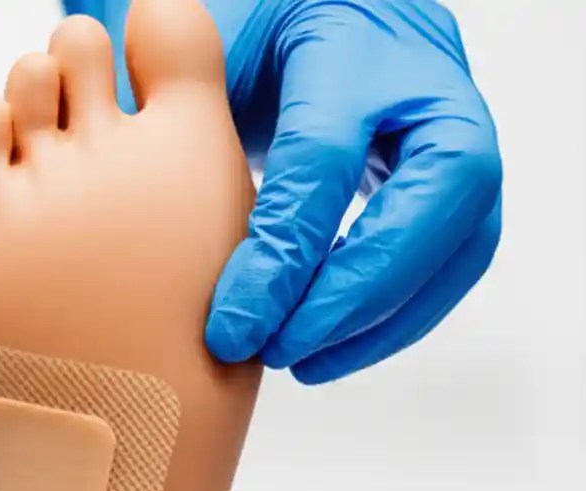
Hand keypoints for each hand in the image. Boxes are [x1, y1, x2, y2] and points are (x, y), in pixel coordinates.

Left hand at [74, 0, 502, 382]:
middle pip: (437, 193)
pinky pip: (457, 258)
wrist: (301, 17)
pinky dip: (399, 316)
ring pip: (466, 235)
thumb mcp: (200, 54)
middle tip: (280, 351)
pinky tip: (328, 349)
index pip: (327, 154)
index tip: (230, 326)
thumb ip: (176, 113)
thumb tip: (119, 210)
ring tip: (300, 361)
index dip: (283, 252)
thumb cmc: (239, 37)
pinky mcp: (461, 176)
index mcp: (348, 36)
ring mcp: (457, 123)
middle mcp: (423, 76)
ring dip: (385, 318)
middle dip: (359, 291)